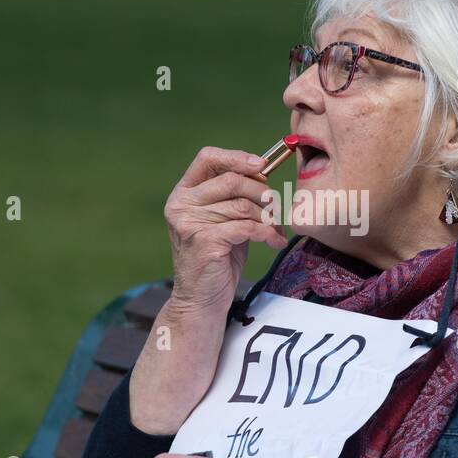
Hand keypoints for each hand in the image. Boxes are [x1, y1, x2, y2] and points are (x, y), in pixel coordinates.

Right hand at [163, 146, 288, 318]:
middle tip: (275, 208)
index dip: (236, 157)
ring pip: (242, 205)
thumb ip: (235, 195)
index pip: (207, 158)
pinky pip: (247, 227)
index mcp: (183, 193)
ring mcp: (190, 223)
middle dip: (262, 192)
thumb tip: (262, 169)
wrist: (201, 300)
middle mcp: (181, 205)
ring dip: (268, 217)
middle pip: (231, 180)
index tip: (261, 165)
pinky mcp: (205, 241)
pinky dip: (267, 233)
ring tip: (276, 229)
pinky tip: (275, 242)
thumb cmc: (218, 259)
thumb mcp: (224, 220)